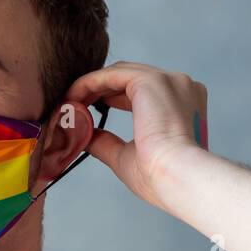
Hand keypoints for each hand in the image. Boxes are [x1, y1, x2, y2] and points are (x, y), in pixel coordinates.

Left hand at [62, 61, 208, 210]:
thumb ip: (108, 142)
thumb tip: (87, 136)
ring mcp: (168, 80)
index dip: (109, 98)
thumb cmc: (161, 177)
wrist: (178, 179)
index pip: (139, 90)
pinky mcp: (152, 80)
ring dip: (91, 86)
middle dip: (98, 90)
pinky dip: (90, 83)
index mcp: (182, 103)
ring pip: (119, 72)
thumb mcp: (127, 156)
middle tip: (72, 105)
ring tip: (69, 102)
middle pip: (128, 77)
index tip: (86, 111)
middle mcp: (179, 86)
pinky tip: (73, 98)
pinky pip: (112, 74)